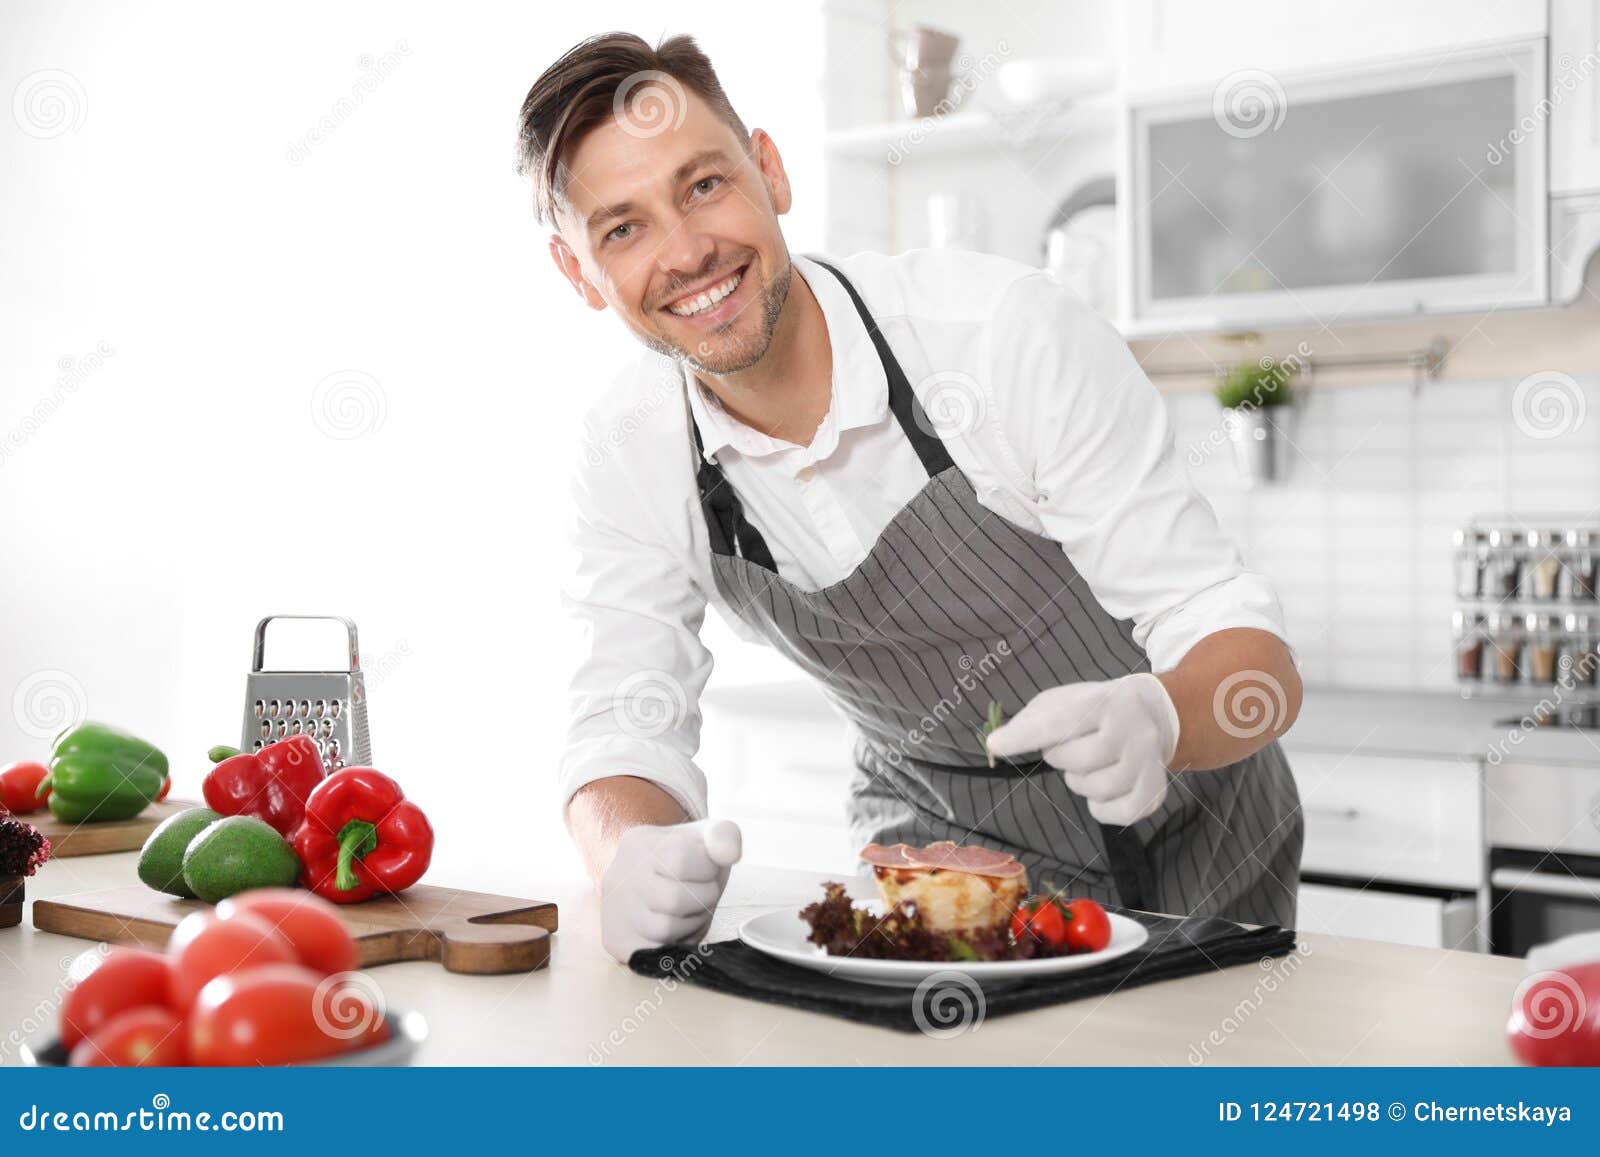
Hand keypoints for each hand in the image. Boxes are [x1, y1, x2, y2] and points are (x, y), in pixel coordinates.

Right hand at [599, 818, 741, 962]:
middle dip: (703, 898)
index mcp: (639, 843)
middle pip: (674, 899)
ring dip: (693, 922)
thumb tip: (729, 852)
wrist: (654, 883)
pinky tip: (678, 928)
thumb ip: (724, 836)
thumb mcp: (705, 839)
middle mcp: (618, 876)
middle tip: (703, 892)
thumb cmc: (686, 862)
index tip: (706, 867)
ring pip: (665, 929)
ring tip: (691, 909)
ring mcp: (613, 911)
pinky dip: (678, 943)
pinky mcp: (618, 942)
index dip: (707, 869)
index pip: (680, 860)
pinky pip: (656, 952)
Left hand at [985, 673, 1179, 826]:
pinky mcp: (1156, 790)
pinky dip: (1101, 809)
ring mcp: (1149, 761)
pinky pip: (1119, 813)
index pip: (1059, 722)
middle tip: (1068, 747)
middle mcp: (1133, 730)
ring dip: (1080, 782)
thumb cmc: (1096, 709)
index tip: (995, 744)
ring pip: (1097, 789)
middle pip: (1077, 761)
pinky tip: (1101, 791)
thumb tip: (1000, 742)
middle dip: (1060, 758)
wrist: (1154, 714)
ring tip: (1087, 765)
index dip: (1024, 736)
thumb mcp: (1065, 700)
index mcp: (1105, 701)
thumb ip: (1032, 718)